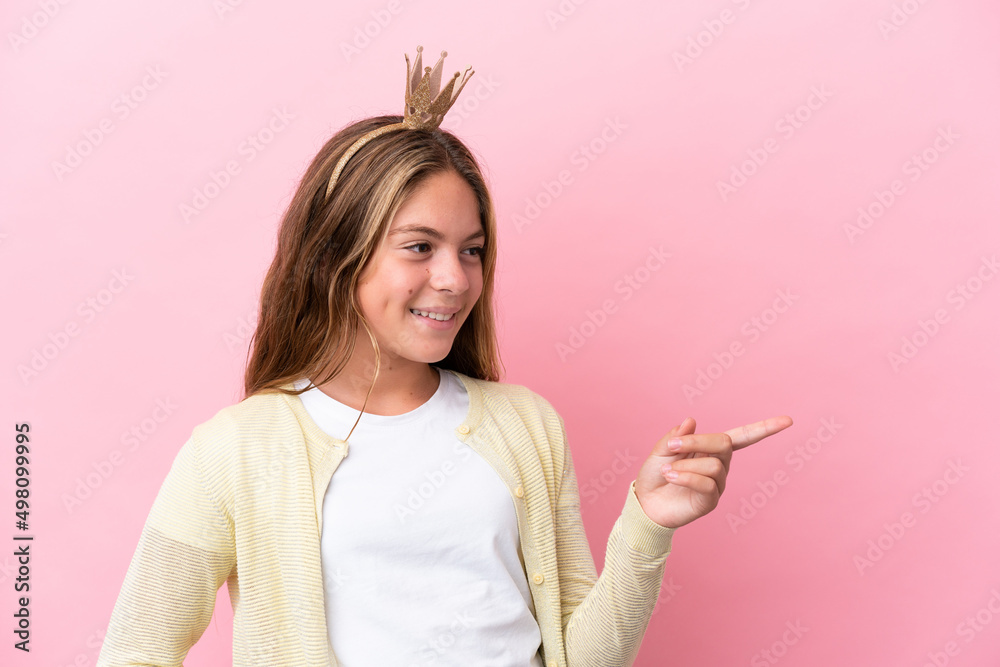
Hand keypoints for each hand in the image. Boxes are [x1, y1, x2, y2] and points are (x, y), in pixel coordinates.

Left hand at [634, 415, 792, 528]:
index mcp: (712, 449)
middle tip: (672, 447)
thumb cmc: (655, 475)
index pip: (743, 436)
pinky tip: (671, 477)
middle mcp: (721, 465)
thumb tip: (691, 420)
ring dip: (685, 464)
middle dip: (698, 441)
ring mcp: (718, 484)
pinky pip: (705, 484)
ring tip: (667, 470)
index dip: (765, 428)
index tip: (788, 420)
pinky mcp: (710, 501)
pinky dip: (686, 477)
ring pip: (713, 464)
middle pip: (725, 443)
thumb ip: (677, 437)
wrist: (646, 503)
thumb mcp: (662, 450)